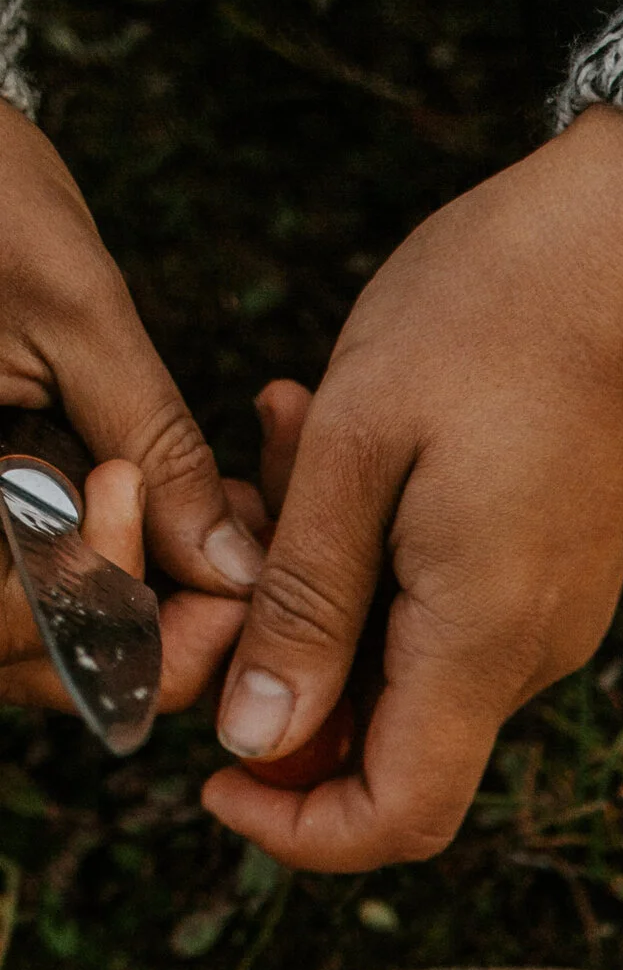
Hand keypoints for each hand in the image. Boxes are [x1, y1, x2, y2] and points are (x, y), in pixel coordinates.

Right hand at [0, 104, 263, 716]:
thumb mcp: (69, 308)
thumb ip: (154, 443)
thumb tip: (236, 570)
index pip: (36, 636)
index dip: (135, 624)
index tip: (213, 560)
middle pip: (66, 661)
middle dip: (177, 620)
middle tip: (251, 556)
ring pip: (81, 637)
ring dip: (177, 595)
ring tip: (243, 514)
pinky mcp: (5, 529)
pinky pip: (82, 584)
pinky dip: (156, 559)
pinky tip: (220, 505)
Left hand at [203, 109, 622, 871]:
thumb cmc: (498, 313)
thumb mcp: (358, 443)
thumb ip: (308, 602)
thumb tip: (260, 738)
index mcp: (482, 639)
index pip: (397, 817)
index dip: (297, 828)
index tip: (218, 771)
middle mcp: (533, 656)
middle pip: (390, 744)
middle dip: (290, 664)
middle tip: (244, 512)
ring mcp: (555, 616)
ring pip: (409, 667)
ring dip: (326, 588)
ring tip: (293, 440)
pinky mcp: (560, 573)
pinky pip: (448, 613)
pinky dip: (377, 559)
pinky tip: (351, 444)